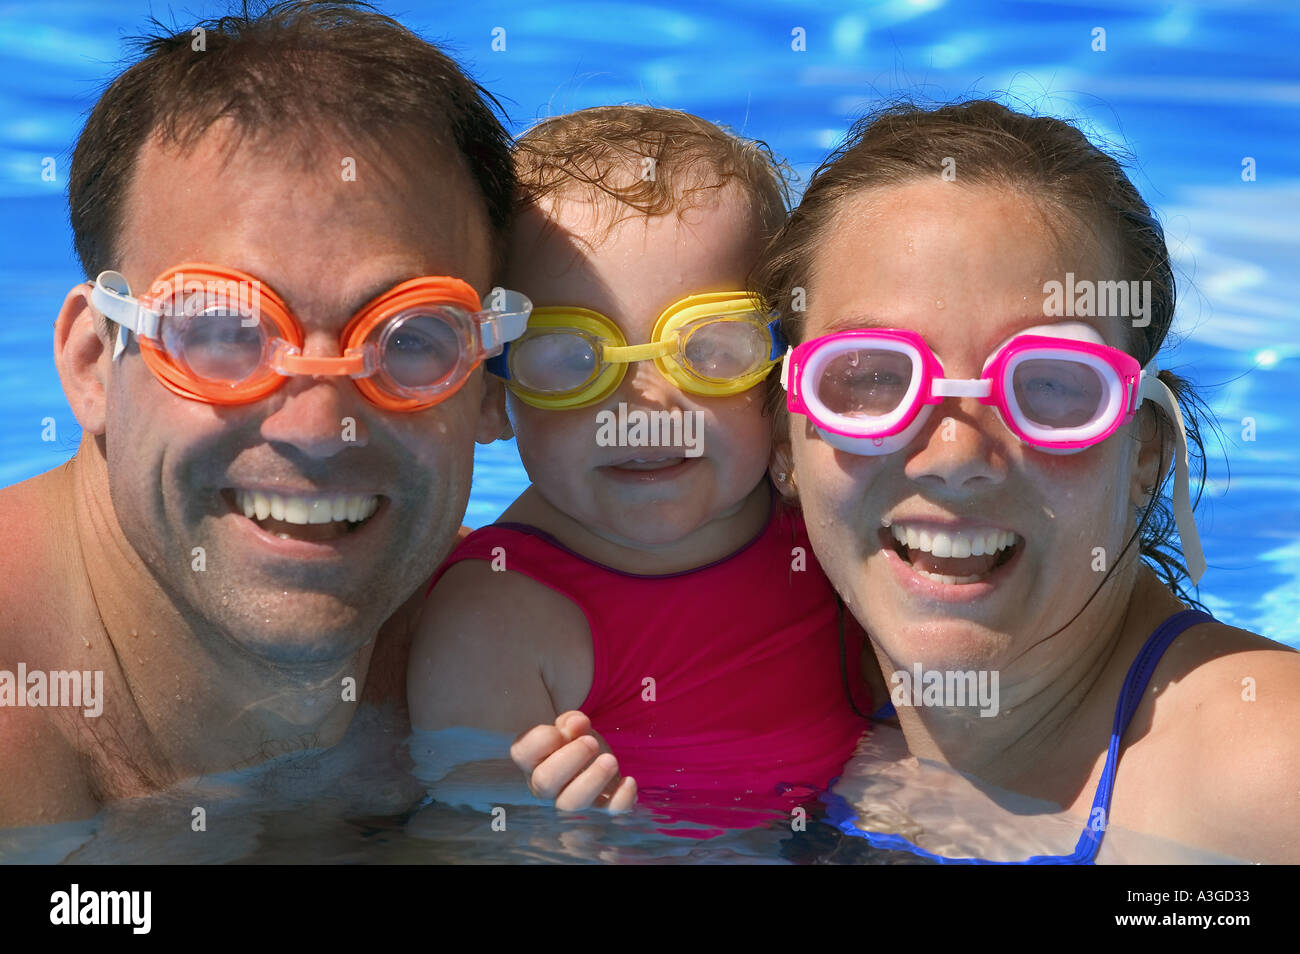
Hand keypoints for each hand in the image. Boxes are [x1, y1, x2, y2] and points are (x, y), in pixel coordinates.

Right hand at [510, 710, 637, 812]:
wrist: (597, 762)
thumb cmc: (577, 742)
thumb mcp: (572, 727)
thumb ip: (571, 723)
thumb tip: (576, 724)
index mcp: (533, 761)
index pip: (522, 753)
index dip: (543, 738)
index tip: (566, 727)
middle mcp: (545, 787)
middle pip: (545, 782)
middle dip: (571, 757)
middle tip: (591, 742)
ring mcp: (571, 801)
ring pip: (571, 803)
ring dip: (594, 779)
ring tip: (610, 760)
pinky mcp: (598, 811)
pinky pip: (607, 813)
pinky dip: (621, 798)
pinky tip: (628, 780)